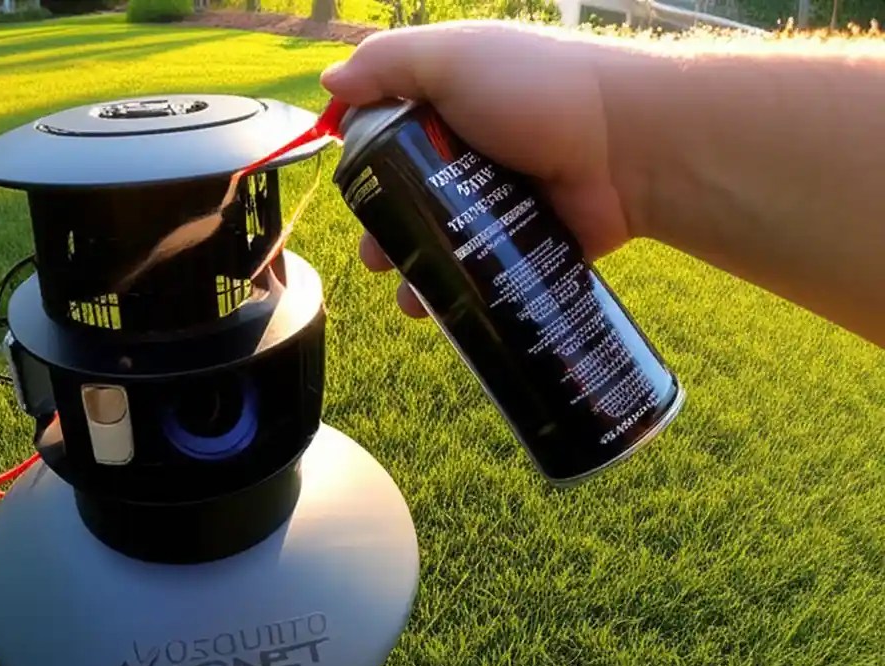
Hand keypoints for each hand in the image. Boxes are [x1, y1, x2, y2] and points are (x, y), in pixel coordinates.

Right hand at [321, 21, 633, 318]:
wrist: (631, 143)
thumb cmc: (537, 88)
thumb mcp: (452, 58)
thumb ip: (387, 63)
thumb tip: (330, 83)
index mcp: (454, 104)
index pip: (393, 138)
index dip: (366, 169)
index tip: (352, 197)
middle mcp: (476, 151)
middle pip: (413, 200)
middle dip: (385, 234)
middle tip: (376, 260)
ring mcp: (505, 200)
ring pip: (445, 243)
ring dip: (417, 273)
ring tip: (409, 297)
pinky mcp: (532, 240)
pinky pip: (488, 272)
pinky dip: (462, 293)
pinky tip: (440, 310)